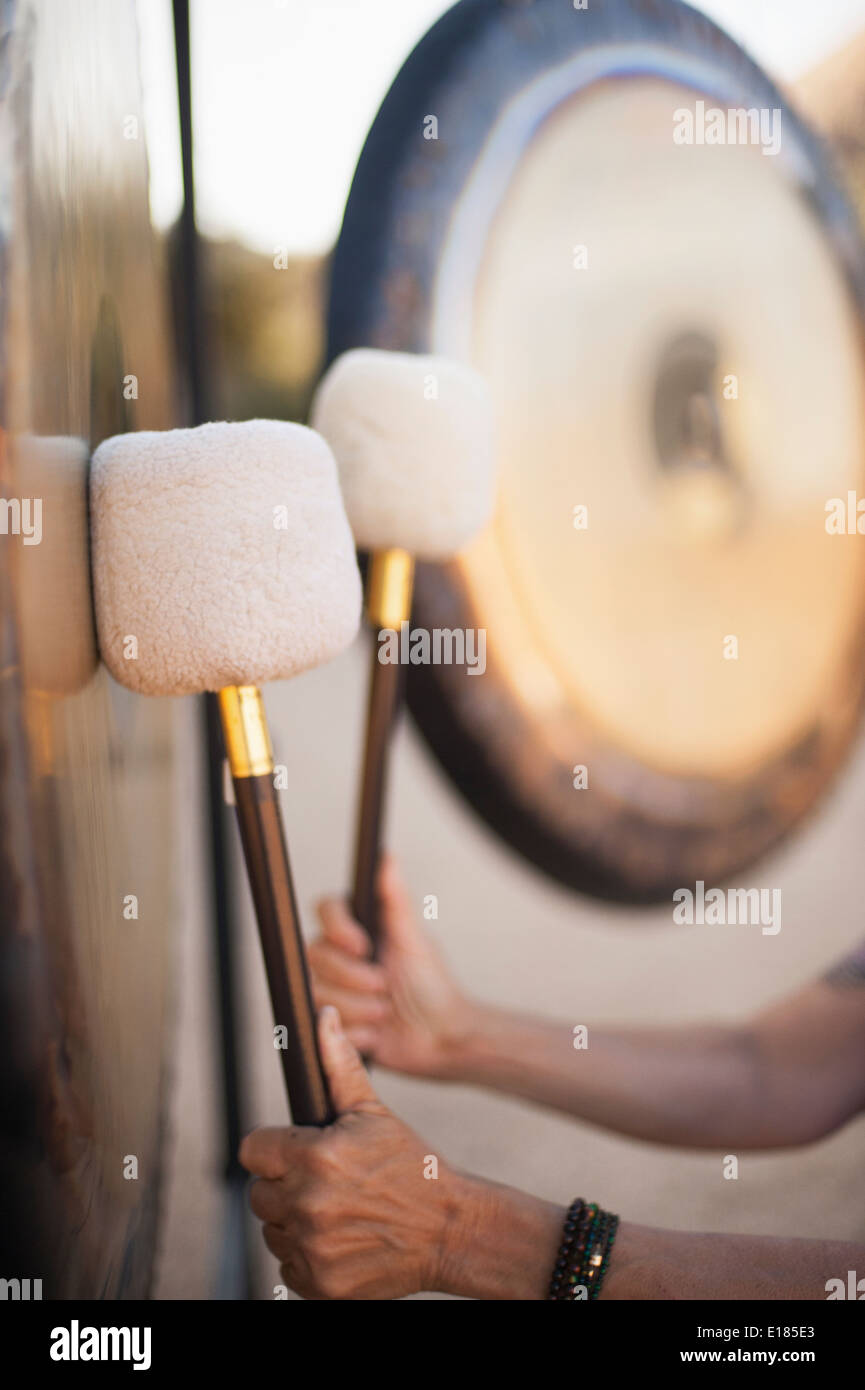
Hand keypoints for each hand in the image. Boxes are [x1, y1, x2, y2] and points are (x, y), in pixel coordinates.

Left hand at [240, 1006, 468, 1299]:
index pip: (253, 1150)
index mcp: (316, 1157)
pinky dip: (308, 1257)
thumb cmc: (413, 1166)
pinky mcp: (319, 1286)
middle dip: (285, 1185)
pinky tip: (340, 1239)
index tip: (295, 1151)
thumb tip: (323, 1017)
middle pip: (259, 1193)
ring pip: (272, 1231)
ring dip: (295, 1222)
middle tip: (325, 1182)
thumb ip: (338, 1065)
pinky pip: (289, 1267)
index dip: (273, 1148)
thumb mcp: (374, 1112)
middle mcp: (308, 1205)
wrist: (451, 1229)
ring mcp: (312, 1250)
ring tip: (337, 1210)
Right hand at [308, 855, 476, 1077]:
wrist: (440, 1039)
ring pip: (317, 991)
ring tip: (384, 1012)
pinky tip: (375, 1033)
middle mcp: (342, 956)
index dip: (338, 928)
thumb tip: (387, 857)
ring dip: (356, 1007)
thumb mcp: (415, 941)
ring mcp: (335, 990)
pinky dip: (353, 1032)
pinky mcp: (333, 1023)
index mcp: (360, 929)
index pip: (326, 910)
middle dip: (354, 977)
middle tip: (385, 986)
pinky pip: (322, 1025)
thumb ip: (396, 900)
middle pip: (317, 955)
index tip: (362, 946)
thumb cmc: (433, 986)